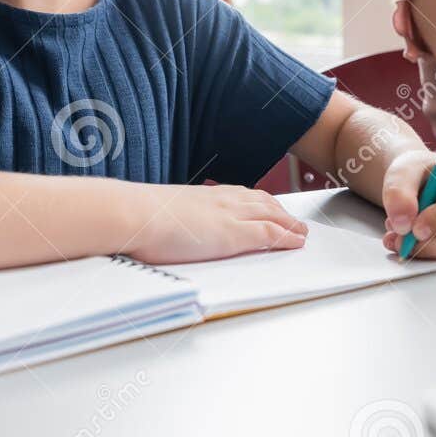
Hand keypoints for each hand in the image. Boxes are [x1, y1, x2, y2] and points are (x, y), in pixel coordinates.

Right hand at [125, 184, 307, 263]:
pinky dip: (286, 237)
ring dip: (289, 224)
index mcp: (203, 195)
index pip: (239, 195)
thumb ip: (172, 218)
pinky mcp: (233, 234)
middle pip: (261, 203)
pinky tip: (297, 242)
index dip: (258, 202)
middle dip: (280, 212)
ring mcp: (229, 215)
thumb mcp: (160, 214)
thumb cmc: (137, 217)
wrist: (133, 214)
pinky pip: (269, 234)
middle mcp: (220, 200)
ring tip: (302, 233)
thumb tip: (165, 227)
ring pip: (271, 215)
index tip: (268, 207)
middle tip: (294, 221)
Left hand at [379, 149, 435, 258]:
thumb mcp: (401, 173)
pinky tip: (411, 241)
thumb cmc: (416, 173)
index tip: (414, 228)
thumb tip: (403, 225)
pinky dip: (428, 254)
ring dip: (426, 250)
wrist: (419, 182)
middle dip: (430, 242)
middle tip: (401, 239)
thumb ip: (398, 194)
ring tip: (401, 237)